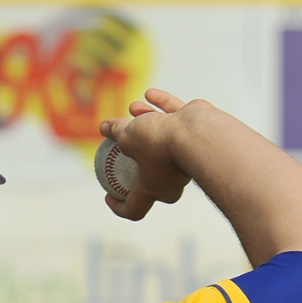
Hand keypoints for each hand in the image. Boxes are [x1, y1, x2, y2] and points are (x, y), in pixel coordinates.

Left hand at [98, 89, 204, 221]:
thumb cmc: (158, 143)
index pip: (134, 209)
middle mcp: (171, 180)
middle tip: (128, 151)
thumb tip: (103, 127)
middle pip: (155, 179)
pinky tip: (150, 93)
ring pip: (165, 141)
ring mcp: (187, 158)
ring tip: (133, 107)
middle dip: (139, 163)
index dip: (118, 206)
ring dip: (147, 122)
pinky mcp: (197, 136)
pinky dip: (164, 106)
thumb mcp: (127, 137)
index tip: (108, 195)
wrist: (197, 133)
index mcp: (152, 189)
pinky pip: (178, 120)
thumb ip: (116, 132)